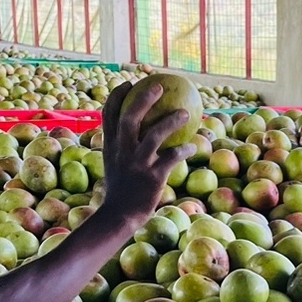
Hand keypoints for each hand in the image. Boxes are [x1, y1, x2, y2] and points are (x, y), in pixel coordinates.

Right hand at [98, 79, 193, 232]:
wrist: (119, 217)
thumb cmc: (121, 191)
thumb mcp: (113, 165)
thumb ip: (120, 148)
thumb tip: (133, 133)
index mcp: (110, 146)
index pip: (109, 114)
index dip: (117, 96)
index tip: (128, 84)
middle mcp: (122, 151)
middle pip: (130, 117)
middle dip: (144, 99)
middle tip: (159, 86)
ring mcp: (136, 164)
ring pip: (155, 135)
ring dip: (171, 121)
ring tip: (185, 113)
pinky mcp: (152, 177)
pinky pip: (172, 158)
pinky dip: (184, 150)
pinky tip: (193, 145)